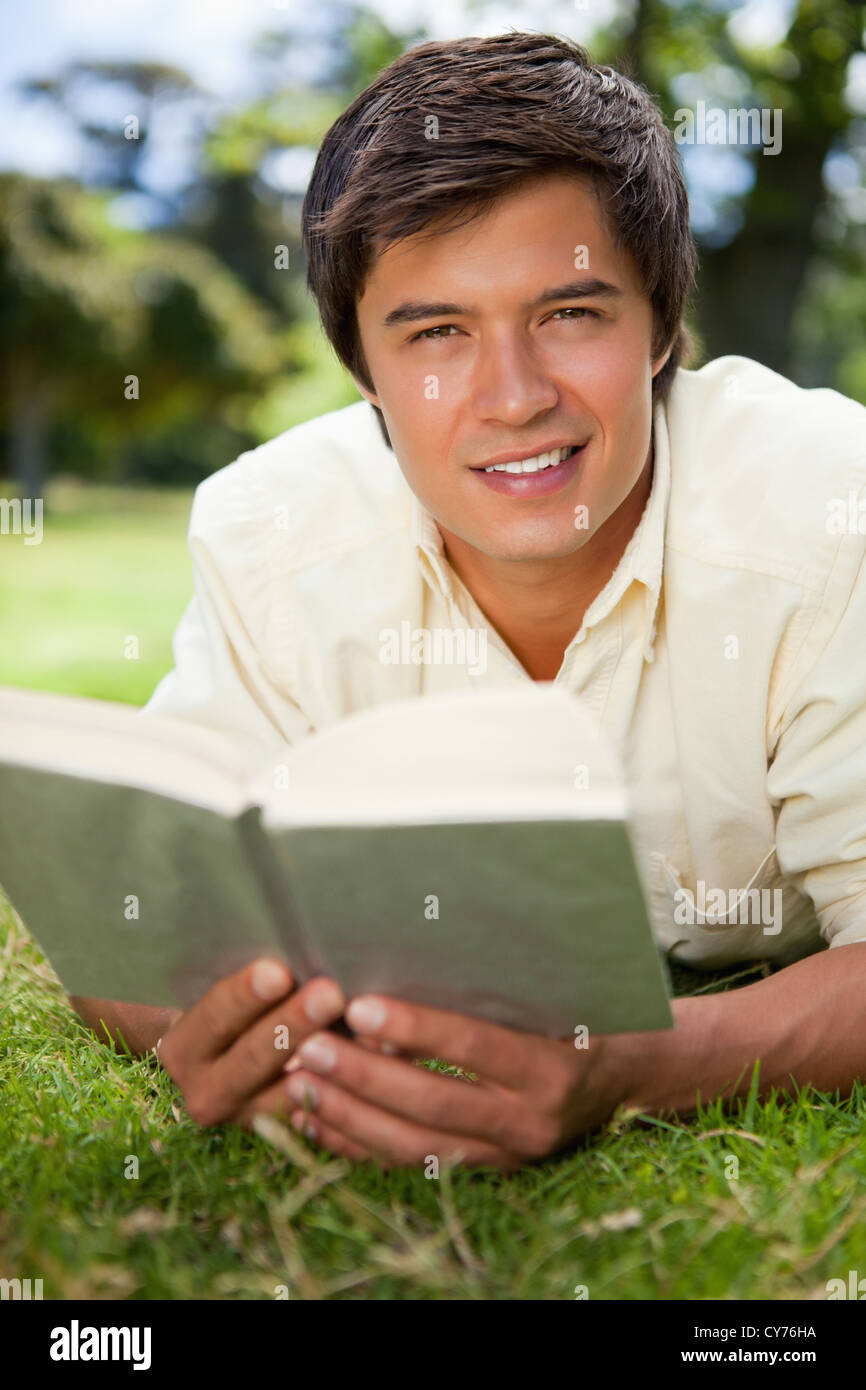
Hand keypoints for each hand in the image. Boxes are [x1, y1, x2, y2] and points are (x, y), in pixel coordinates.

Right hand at [156, 959, 347, 1127]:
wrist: (228, 1060)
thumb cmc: (238, 1007)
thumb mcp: (230, 993)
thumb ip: (259, 978)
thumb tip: (304, 951)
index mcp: (184, 1050)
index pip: (214, 1017)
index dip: (245, 994)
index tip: (279, 972)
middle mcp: (207, 1093)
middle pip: (253, 1057)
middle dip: (293, 1023)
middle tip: (329, 994)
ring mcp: (246, 1119)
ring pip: (290, 1091)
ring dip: (330, 1060)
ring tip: (365, 1030)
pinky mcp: (285, 1132)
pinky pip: (322, 1115)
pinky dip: (352, 1087)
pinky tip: (382, 1059)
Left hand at [282, 996, 626, 1170]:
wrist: (625, 1076)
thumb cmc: (577, 1013)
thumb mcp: (546, 992)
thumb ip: (485, 988)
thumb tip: (397, 971)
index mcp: (551, 1066)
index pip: (474, 1046)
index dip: (415, 1028)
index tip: (359, 1008)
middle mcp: (532, 1121)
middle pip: (434, 1103)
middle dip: (363, 1077)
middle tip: (309, 1048)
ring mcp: (508, 1156)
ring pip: (417, 1146)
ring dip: (350, 1116)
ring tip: (300, 1083)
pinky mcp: (487, 1173)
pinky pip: (413, 1166)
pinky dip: (359, 1145)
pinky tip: (318, 1121)